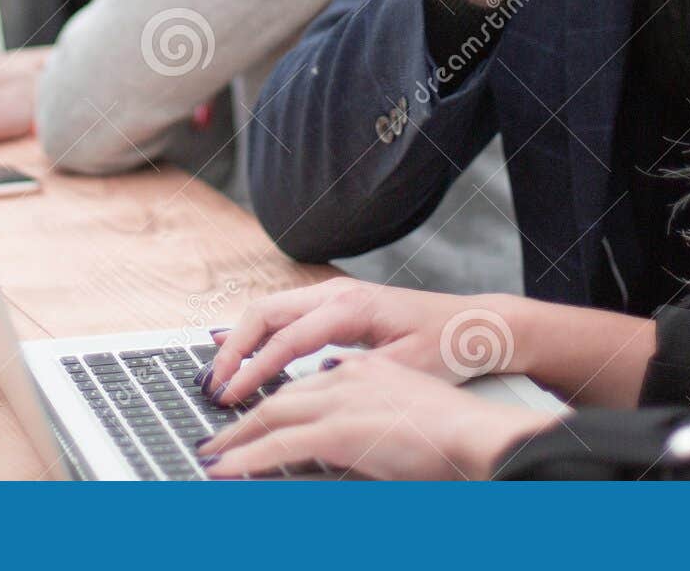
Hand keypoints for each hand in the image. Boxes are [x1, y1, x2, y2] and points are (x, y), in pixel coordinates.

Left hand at [196, 357, 558, 479]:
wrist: (478, 432)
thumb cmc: (453, 431)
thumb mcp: (402, 411)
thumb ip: (368, 417)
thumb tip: (345, 440)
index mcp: (362, 368)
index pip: (305, 380)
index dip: (272, 397)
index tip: (252, 414)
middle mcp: (346, 374)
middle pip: (281, 394)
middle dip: (244, 417)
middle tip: (219, 436)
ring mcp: (341, 399)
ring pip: (272, 414)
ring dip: (237, 437)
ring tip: (214, 455)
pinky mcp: (339, 429)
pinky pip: (280, 443)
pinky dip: (248, 456)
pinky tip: (227, 469)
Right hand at [200, 278, 522, 406]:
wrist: (474, 324)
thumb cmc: (446, 345)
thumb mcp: (406, 370)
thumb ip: (357, 379)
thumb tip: (312, 395)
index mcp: (350, 306)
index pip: (286, 339)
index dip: (254, 370)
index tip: (231, 397)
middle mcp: (336, 293)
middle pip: (264, 313)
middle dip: (233, 349)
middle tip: (214, 387)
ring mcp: (333, 294)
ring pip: (270, 310)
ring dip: (241, 341)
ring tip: (222, 378)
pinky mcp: (336, 304)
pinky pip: (284, 314)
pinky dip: (259, 334)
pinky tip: (245, 354)